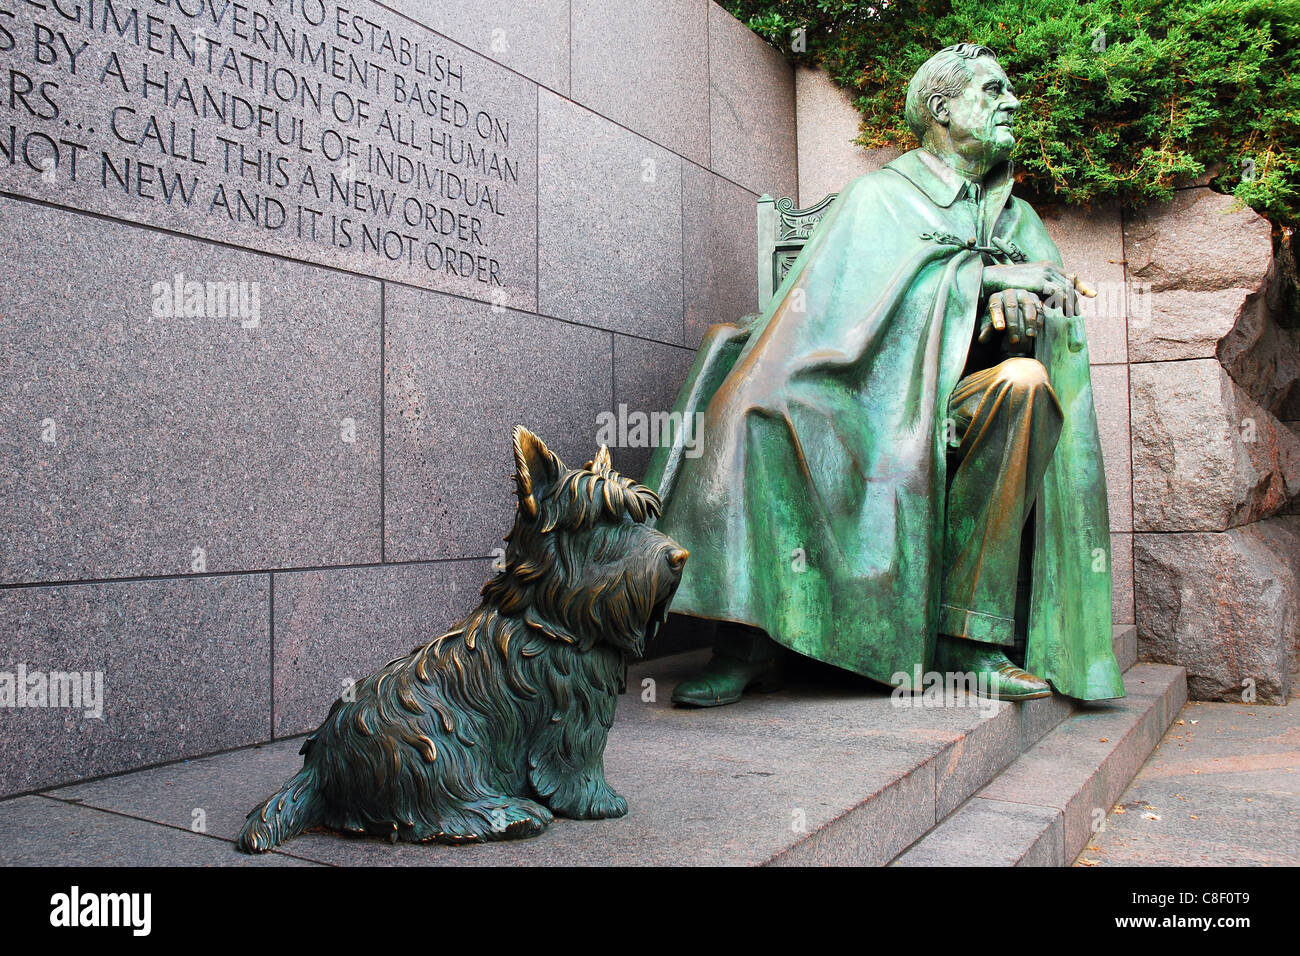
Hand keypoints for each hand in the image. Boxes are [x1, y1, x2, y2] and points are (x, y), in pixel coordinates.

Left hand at [979, 289, 1042, 353]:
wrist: (1012, 311)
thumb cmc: (998, 319)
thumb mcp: (990, 325)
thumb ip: (987, 331)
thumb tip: (982, 339)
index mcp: (996, 298)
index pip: (995, 306)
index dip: (997, 317)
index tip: (999, 329)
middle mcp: (1010, 293)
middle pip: (1011, 306)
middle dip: (1013, 324)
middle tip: (1014, 340)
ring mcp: (1024, 294)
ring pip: (1028, 306)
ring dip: (1030, 321)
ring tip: (1030, 336)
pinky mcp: (1035, 298)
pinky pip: (1039, 308)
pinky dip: (1039, 319)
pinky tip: (1037, 330)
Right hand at [981, 261, 1096, 317]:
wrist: (997, 277)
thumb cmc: (1011, 282)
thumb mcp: (1029, 283)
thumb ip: (1041, 288)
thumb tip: (1049, 299)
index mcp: (1049, 267)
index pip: (1070, 277)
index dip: (1082, 285)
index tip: (1092, 295)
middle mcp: (1050, 268)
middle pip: (1070, 284)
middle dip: (1076, 299)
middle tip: (1078, 313)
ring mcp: (1046, 274)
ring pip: (1066, 289)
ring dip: (1070, 303)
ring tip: (1071, 315)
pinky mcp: (1040, 281)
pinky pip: (1057, 293)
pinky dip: (1063, 302)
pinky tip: (1063, 310)